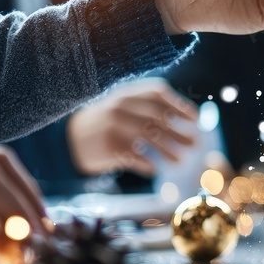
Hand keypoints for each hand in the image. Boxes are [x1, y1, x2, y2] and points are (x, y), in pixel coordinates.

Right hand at [67, 78, 197, 175]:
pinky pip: (135, 156)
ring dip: (169, 151)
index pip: (158, 94)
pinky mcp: (108, 147)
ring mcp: (113, 126)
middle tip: (195, 144)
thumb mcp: (120, 107)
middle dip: (179, 132)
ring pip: (150, 137)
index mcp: (126, 93)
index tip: (196, 119)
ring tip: (180, 161)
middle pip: (158, 117)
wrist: (67, 139)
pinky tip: (156, 169)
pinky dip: (148, 164)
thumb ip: (145, 107)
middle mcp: (120, 106)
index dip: (179, 105)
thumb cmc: (104, 124)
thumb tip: (184, 119)